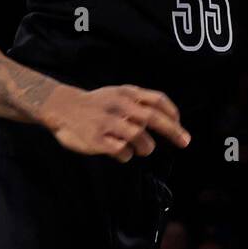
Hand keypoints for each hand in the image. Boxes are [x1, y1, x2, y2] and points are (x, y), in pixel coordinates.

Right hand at [43, 83, 190, 160]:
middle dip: (173, 132)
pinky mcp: (98, 139)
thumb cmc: (96, 103)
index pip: (157, 100)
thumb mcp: (118, 93)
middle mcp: (120, 106)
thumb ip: (139, 101)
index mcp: (127, 93)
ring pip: (139, 137)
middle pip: (153, 119)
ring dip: (146, 147)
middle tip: (185, 142)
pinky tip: (122, 153)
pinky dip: (127, 155)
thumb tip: (168, 116)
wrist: (62, 107)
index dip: (173, 114)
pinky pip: (122, 151)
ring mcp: (108, 123)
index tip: (180, 125)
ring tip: (142, 149)